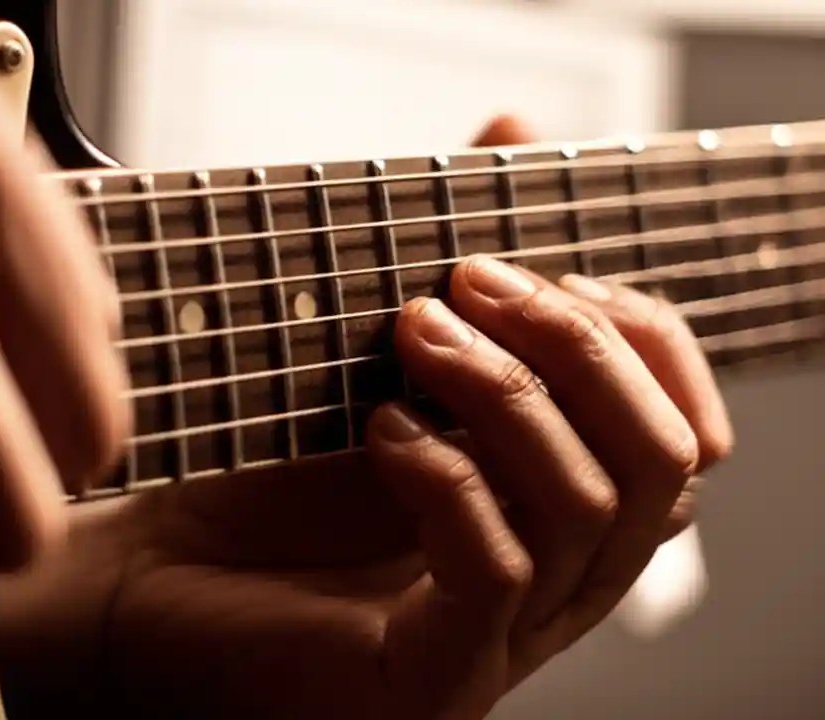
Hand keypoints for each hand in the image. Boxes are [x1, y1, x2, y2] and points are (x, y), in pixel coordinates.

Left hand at [0, 120, 732, 718]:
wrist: (141, 590)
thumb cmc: (257, 487)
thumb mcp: (375, 364)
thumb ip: (457, 263)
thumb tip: (511, 129)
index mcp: (555, 508)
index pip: (683, 432)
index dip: (648, 340)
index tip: (553, 272)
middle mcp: (552, 582)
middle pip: (660, 464)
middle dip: (581, 349)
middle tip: (476, 283)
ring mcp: (500, 641)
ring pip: (589, 509)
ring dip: (506, 394)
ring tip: (414, 338)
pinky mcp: (430, 678)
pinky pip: (495, 570)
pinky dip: (447, 477)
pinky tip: (382, 434)